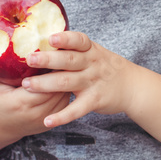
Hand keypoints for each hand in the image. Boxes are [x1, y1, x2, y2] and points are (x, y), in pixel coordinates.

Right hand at [0, 55, 70, 135]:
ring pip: (66, 93)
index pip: (42, 84)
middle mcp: (37, 113)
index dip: (49, 68)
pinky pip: (67, 99)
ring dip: (68, 76)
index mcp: (21, 104)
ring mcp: (48, 118)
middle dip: (62, 69)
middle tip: (65, 49)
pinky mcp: (55, 118)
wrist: (0, 128)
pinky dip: (68, 85)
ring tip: (69, 56)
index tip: (51, 50)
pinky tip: (68, 70)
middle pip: (58, 88)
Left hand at [20, 31, 135, 127]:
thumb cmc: (106, 67)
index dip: (65, 39)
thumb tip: (41, 41)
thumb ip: (73, 49)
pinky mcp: (95, 100)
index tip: (50, 38)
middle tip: (28, 59)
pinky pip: (77, 109)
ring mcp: (93, 82)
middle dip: (48, 60)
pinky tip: (48, 121)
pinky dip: (62, 116)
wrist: (133, 86)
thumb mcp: (94, 53)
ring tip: (27, 85)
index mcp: (90, 49)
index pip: (78, 40)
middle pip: (68, 60)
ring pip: (67, 82)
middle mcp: (92, 64)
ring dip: (46, 84)